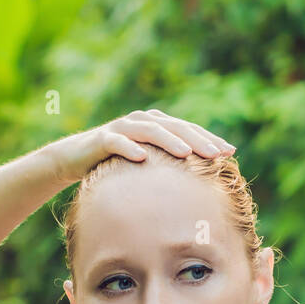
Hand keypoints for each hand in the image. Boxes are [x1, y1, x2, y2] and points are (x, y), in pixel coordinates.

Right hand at [45, 109, 236, 183]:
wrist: (74, 159)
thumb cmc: (115, 165)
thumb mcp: (146, 164)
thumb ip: (167, 165)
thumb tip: (199, 182)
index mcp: (157, 124)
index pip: (188, 129)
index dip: (209, 139)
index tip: (230, 153)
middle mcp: (142, 121)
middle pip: (174, 127)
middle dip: (197, 140)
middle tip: (217, 154)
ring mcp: (122, 127)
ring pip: (150, 131)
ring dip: (169, 141)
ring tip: (186, 154)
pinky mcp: (102, 139)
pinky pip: (118, 142)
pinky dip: (129, 147)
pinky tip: (142, 158)